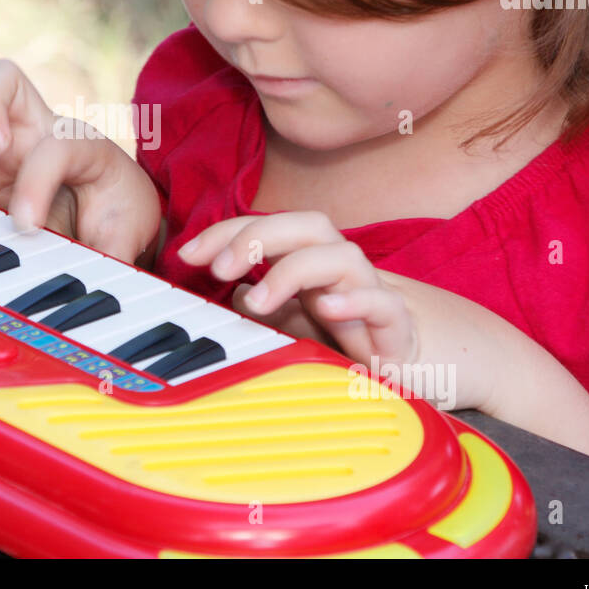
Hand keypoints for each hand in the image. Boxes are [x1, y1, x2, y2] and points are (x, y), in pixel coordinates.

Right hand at [0, 59, 160, 262]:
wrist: (109, 216)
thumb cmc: (118, 216)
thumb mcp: (127, 236)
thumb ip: (114, 253)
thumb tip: (98, 276)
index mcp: (82, 143)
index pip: (58, 142)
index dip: (37, 180)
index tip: (29, 225)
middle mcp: (37, 130)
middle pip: (1, 76)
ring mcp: (0, 141)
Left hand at [179, 211, 418, 363]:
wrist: (401, 361)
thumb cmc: (342, 334)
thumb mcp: (288, 320)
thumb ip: (261, 305)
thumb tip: (231, 291)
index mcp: (310, 257)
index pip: (268, 228)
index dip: (227, 233)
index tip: (188, 254)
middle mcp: (339, 265)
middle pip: (307, 226)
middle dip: (258, 237)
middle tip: (219, 269)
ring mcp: (370, 290)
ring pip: (343, 256)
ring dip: (294, 272)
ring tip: (258, 302)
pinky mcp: (395, 324)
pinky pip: (382, 302)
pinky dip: (355, 300)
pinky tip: (326, 309)